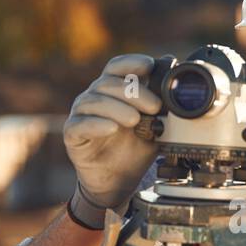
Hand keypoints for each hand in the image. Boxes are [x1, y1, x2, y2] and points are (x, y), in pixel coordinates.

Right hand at [63, 54, 161, 227]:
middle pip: (108, 83)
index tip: (149, 65)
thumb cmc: (135, 149)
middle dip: (134, 92)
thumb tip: (173, 70)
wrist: (119, 182)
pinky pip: (79, 125)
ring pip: (94, 101)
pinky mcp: (73, 136)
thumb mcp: (155, 126)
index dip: (131, 62)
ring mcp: (81, 116)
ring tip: (135, 120)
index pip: (116, 67)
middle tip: (155, 107)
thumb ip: (162, 102)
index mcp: (113, 91)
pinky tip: (111, 128)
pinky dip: (96, 124)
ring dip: (117, 108)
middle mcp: (94, 98)